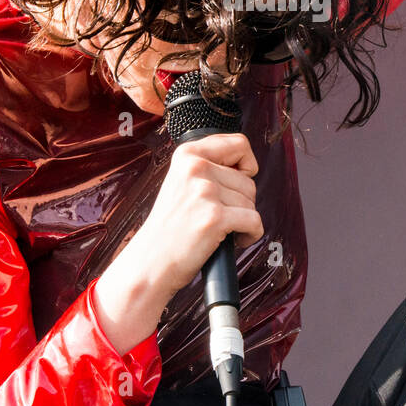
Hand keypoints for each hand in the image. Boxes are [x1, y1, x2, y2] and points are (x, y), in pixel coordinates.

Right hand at [92, 133, 262, 353]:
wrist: (151, 262)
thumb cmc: (171, 227)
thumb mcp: (182, 182)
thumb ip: (209, 166)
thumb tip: (247, 164)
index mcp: (187, 154)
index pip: (239, 143)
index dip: (246, 165)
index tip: (237, 182)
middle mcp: (195, 167)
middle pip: (249, 180)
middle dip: (241, 202)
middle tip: (218, 216)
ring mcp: (205, 191)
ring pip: (252, 202)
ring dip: (243, 221)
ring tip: (220, 230)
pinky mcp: (214, 217)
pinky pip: (254, 222)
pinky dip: (251, 235)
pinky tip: (232, 241)